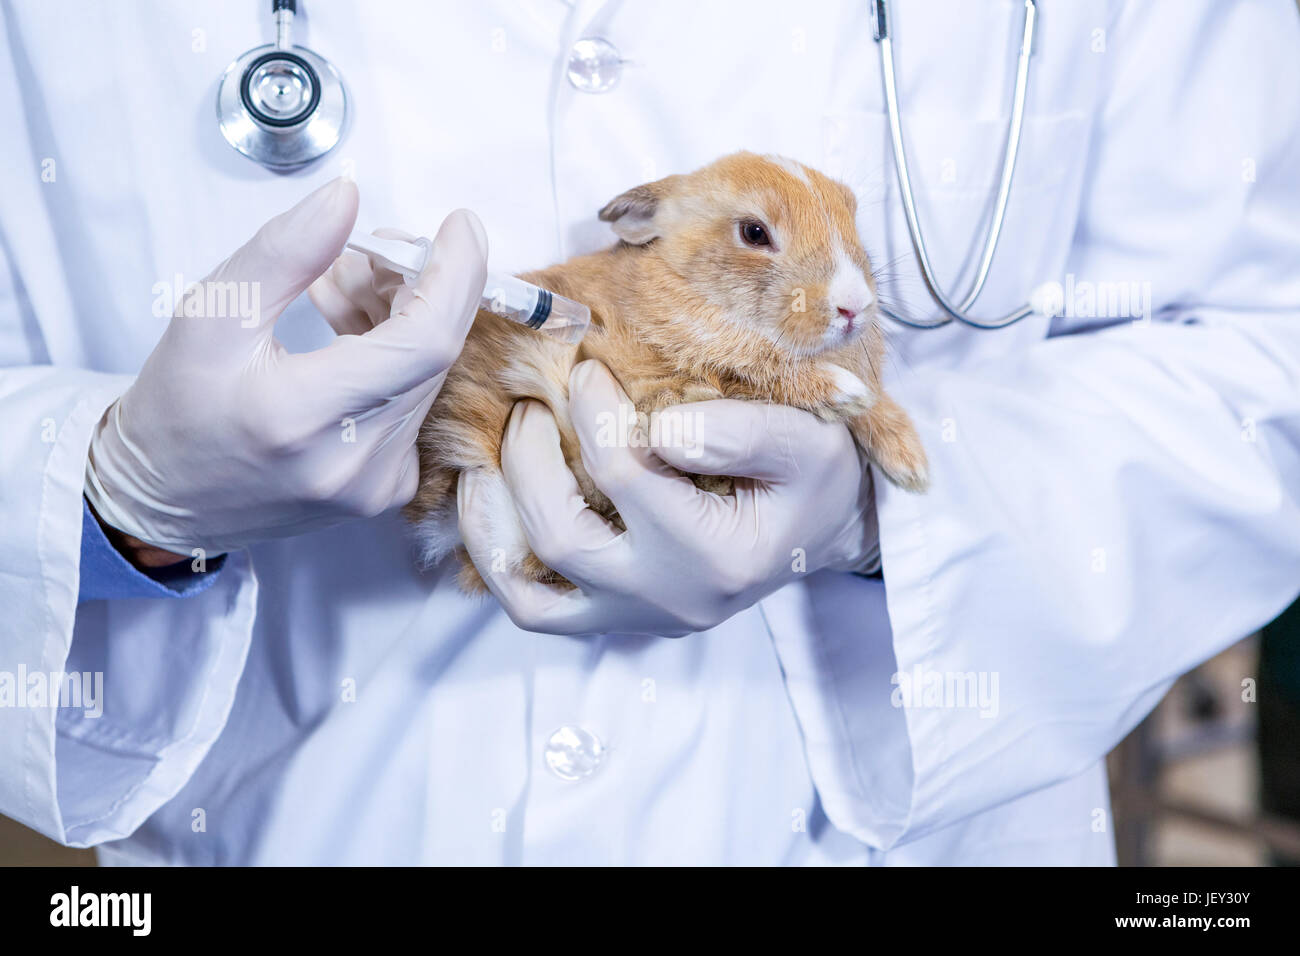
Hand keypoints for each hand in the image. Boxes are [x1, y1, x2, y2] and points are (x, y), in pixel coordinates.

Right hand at [85, 179, 487, 553]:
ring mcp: (376, 485)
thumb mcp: (212, 312)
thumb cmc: (180, 406)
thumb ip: (285, 251)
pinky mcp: (386, 490)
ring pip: (425, 377)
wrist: (167, 496)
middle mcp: (353, 465)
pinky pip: (413, 404)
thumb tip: (348, 199)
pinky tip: (350, 333)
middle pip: (431, 354)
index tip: (458, 227)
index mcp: (304, 418)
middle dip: (417, 287)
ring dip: (401, 320)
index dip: (455, 277)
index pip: (424, 344)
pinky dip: (394, 358)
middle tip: (372, 250)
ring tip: (340, 288)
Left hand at [458, 360, 877, 636]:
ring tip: (480, 465)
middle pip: (562, 538)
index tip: (585, 371)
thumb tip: (659, 430)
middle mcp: (669, 600)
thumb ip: (744, 433)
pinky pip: (536, 607)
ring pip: (530, 597)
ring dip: (494, 527)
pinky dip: (502, 562)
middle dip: (528, 462)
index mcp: (717, 556)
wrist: (822, 528)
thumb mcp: (806, 441)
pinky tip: (495, 509)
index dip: (592, 413)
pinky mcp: (617, 619)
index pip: (626, 476)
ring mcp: (637, 618)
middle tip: (528, 407)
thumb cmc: (815, 478)